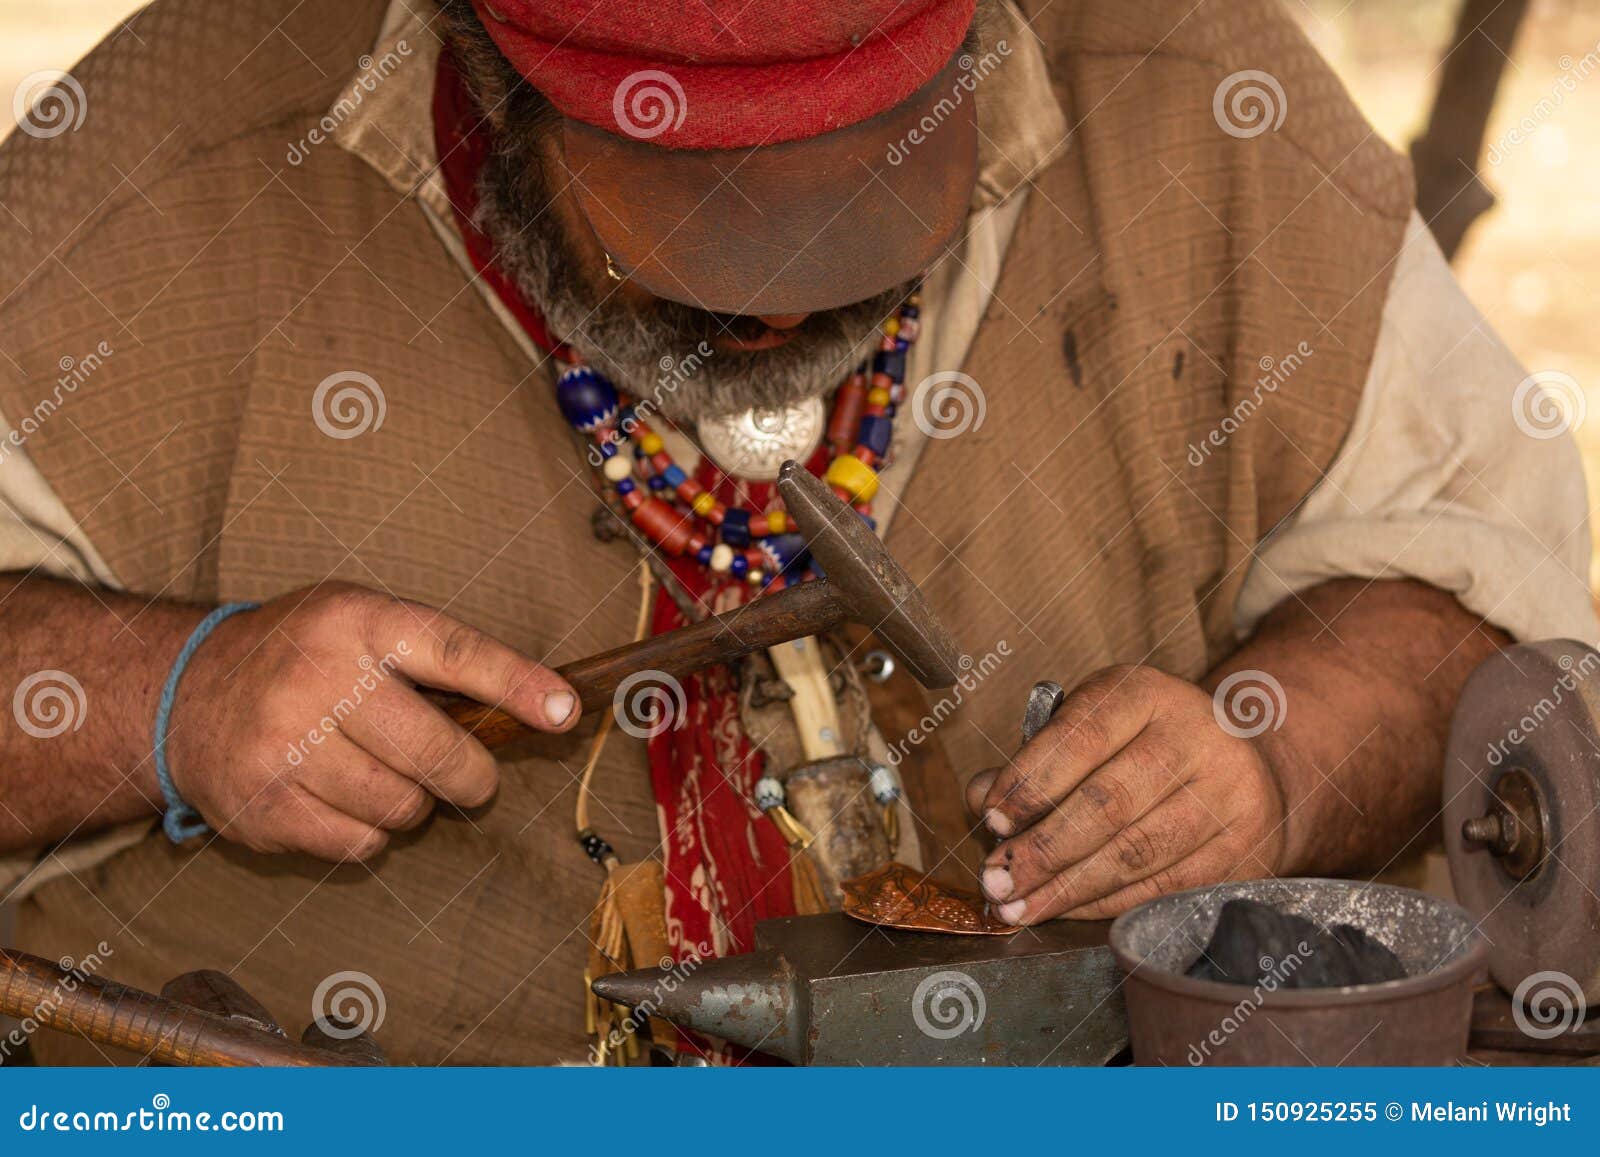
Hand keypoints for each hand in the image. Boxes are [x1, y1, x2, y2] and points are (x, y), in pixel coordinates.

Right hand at [165, 582, 577, 860]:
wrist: (184, 695)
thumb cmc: (301, 656)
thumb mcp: (362, 619)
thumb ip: (439, 656)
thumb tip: (543, 704)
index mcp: (355, 621)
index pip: (454, 652)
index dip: (516, 683)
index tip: (564, 710)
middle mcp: (317, 679)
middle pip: (437, 751)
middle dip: (472, 775)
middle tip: (472, 776)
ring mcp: (285, 747)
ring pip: (403, 806)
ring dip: (414, 803)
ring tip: (385, 774)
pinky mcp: (266, 807)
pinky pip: (361, 844)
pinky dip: (370, 832)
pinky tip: (344, 798)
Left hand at [965, 665, 1286, 922]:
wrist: (1246, 767)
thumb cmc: (1146, 746)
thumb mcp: (1093, 727)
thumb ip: (1034, 760)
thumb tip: (979, 800)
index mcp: (1147, 693)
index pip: (1081, 735)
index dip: (1032, 780)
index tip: (992, 817)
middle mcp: (1195, 736)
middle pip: (1108, 802)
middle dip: (1041, 848)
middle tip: (995, 879)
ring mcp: (1228, 794)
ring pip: (1135, 852)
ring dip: (1066, 888)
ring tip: (1018, 906)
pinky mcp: (1244, 850)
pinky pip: (1162, 887)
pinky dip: (1104, 904)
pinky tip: (1065, 908)